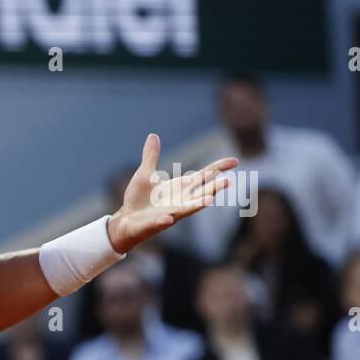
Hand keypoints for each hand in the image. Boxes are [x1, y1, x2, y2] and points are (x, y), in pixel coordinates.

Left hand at [106, 134, 238, 254]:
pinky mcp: (154, 224)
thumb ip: (151, 156)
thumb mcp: (145, 174)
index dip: (218, 168)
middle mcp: (180, 201)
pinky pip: (161, 223)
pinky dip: (165, 220)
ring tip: (210, 198)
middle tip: (228, 181)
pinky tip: (168, 217)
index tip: (235, 161)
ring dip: (199, 204)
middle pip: (201, 192)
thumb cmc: (138, 199)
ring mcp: (169, 213)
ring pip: (187, 209)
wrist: (124, 221)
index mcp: (179, 188)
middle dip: (214, 188)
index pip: (203, 177)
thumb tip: (153, 135)